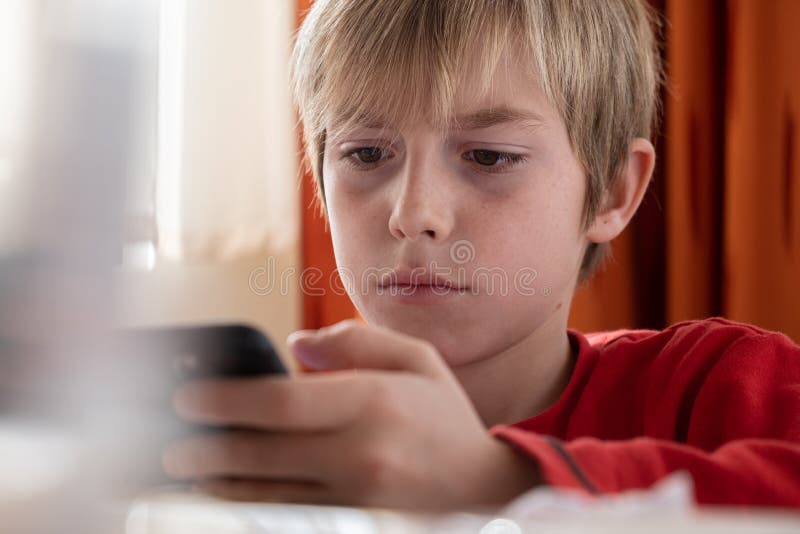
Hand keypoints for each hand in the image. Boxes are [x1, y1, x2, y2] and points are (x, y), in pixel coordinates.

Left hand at [162, 320, 540, 508]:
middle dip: (207, 448)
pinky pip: (290, 513)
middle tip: (173, 444)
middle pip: (264, 452)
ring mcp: (356, 495)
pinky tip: (229, 492)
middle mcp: (361, 452)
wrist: (482, 484)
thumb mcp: (416, 361)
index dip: (228, 401)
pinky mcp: (354, 520)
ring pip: (269, 492)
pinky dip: (252, 503)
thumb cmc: (443, 415)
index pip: (284, 403)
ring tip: (186, 470)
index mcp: (374, 401)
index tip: (189, 397)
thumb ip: (355, 342)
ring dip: (220, 482)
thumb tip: (295, 344)